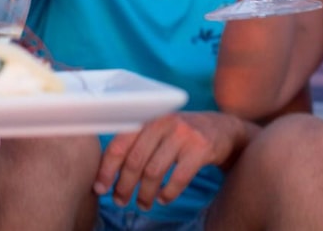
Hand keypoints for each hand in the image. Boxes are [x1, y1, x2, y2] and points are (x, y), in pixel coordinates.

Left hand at [94, 112, 250, 210]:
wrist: (223, 128)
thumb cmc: (181, 134)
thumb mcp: (158, 130)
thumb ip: (136, 143)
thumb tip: (107, 173)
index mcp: (147, 118)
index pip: (119, 144)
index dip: (107, 168)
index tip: (100, 188)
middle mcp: (163, 122)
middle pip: (135, 160)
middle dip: (124, 185)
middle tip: (120, 201)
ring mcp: (183, 134)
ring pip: (155, 171)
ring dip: (145, 193)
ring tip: (142, 204)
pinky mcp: (201, 149)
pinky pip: (179, 178)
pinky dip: (169, 193)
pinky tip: (164, 199)